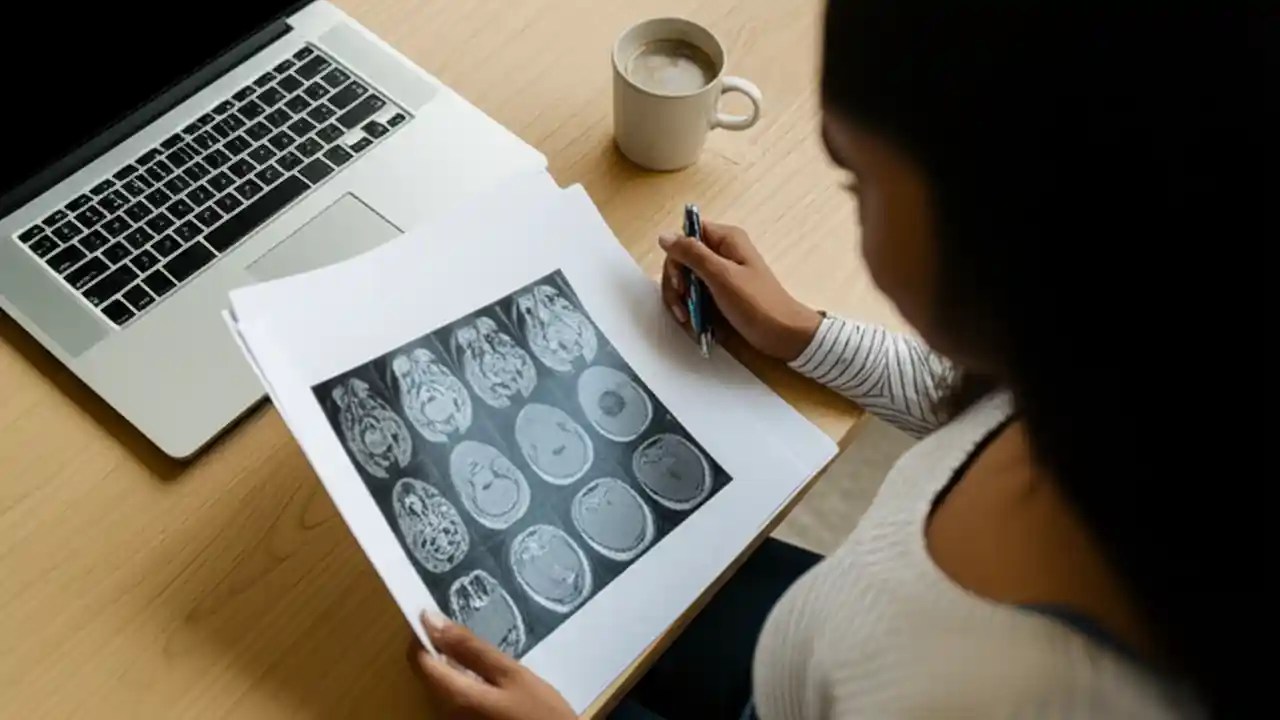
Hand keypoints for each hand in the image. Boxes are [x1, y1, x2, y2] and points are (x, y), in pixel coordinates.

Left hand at [409, 611, 574, 719]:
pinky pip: (455, 695)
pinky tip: (488, 675)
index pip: (417, 659)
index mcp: (454, 696)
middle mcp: (444, 712)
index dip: (422, 633)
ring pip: (441, 683)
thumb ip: (470, 648)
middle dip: (440, 646)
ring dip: (454, 663)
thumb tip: (431, 620)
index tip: (439, 613)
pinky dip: (464, 679)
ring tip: (483, 650)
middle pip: (427, 672)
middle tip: (469, 629)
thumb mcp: (511, 674)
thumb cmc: (540, 711)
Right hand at [660, 221, 821, 361]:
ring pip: (685, 279)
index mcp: (726, 240)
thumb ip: (692, 254)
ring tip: (688, 319)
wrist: (783, 335)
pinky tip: (694, 323)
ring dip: (681, 300)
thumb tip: (664, 236)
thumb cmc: (756, 304)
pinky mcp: (720, 294)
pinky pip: (695, 295)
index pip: (686, 235)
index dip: (677, 257)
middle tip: (682, 307)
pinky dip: (690, 308)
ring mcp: (720, 274)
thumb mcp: (722, 276)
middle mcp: (721, 252)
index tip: (680, 283)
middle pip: (682, 259)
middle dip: (676, 284)